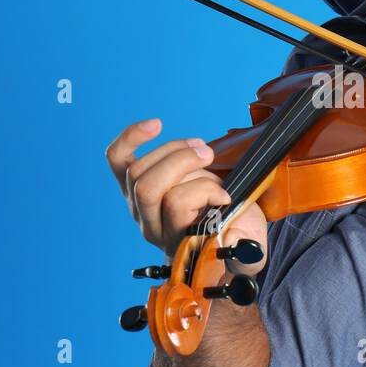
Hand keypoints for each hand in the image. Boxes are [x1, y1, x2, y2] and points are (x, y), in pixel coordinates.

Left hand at [105, 117, 267, 272]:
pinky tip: (155, 125)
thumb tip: (230, 236)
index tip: (227, 195)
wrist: (221, 233)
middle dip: (182, 162)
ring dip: (172, 150)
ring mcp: (137, 205)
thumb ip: (243, 239)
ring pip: (138, 170)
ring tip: (199, 148)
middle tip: (209, 155)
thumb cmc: (236, 231)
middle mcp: (150, 225)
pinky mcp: (131, 186)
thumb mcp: (247, 238)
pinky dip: (132, 137)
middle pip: (149, 187)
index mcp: (175, 240)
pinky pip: (118, 158)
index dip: (205, 191)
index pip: (176, 205)